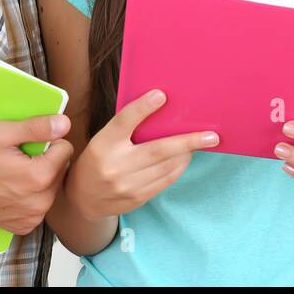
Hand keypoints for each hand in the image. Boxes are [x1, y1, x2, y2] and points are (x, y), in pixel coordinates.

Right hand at [0, 114, 72, 235]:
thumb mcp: (2, 132)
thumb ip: (37, 127)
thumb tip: (65, 123)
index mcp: (40, 177)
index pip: (65, 149)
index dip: (47, 141)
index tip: (25, 144)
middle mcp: (40, 202)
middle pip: (60, 170)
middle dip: (44, 160)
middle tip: (16, 158)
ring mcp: (32, 217)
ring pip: (51, 188)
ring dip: (38, 179)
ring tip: (11, 173)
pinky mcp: (22, 226)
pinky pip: (39, 205)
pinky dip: (29, 196)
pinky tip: (8, 190)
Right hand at [66, 89, 217, 220]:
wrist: (82, 198)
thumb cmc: (98, 159)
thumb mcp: (104, 138)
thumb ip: (126, 126)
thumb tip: (161, 104)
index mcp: (103, 143)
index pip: (124, 121)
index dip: (142, 108)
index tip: (161, 95)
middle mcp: (114, 165)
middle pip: (157, 150)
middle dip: (188, 142)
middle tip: (212, 136)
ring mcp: (126, 185)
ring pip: (166, 167)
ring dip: (187, 154)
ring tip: (201, 144)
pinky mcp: (136, 199)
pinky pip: (164, 181)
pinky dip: (178, 168)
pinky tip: (185, 158)